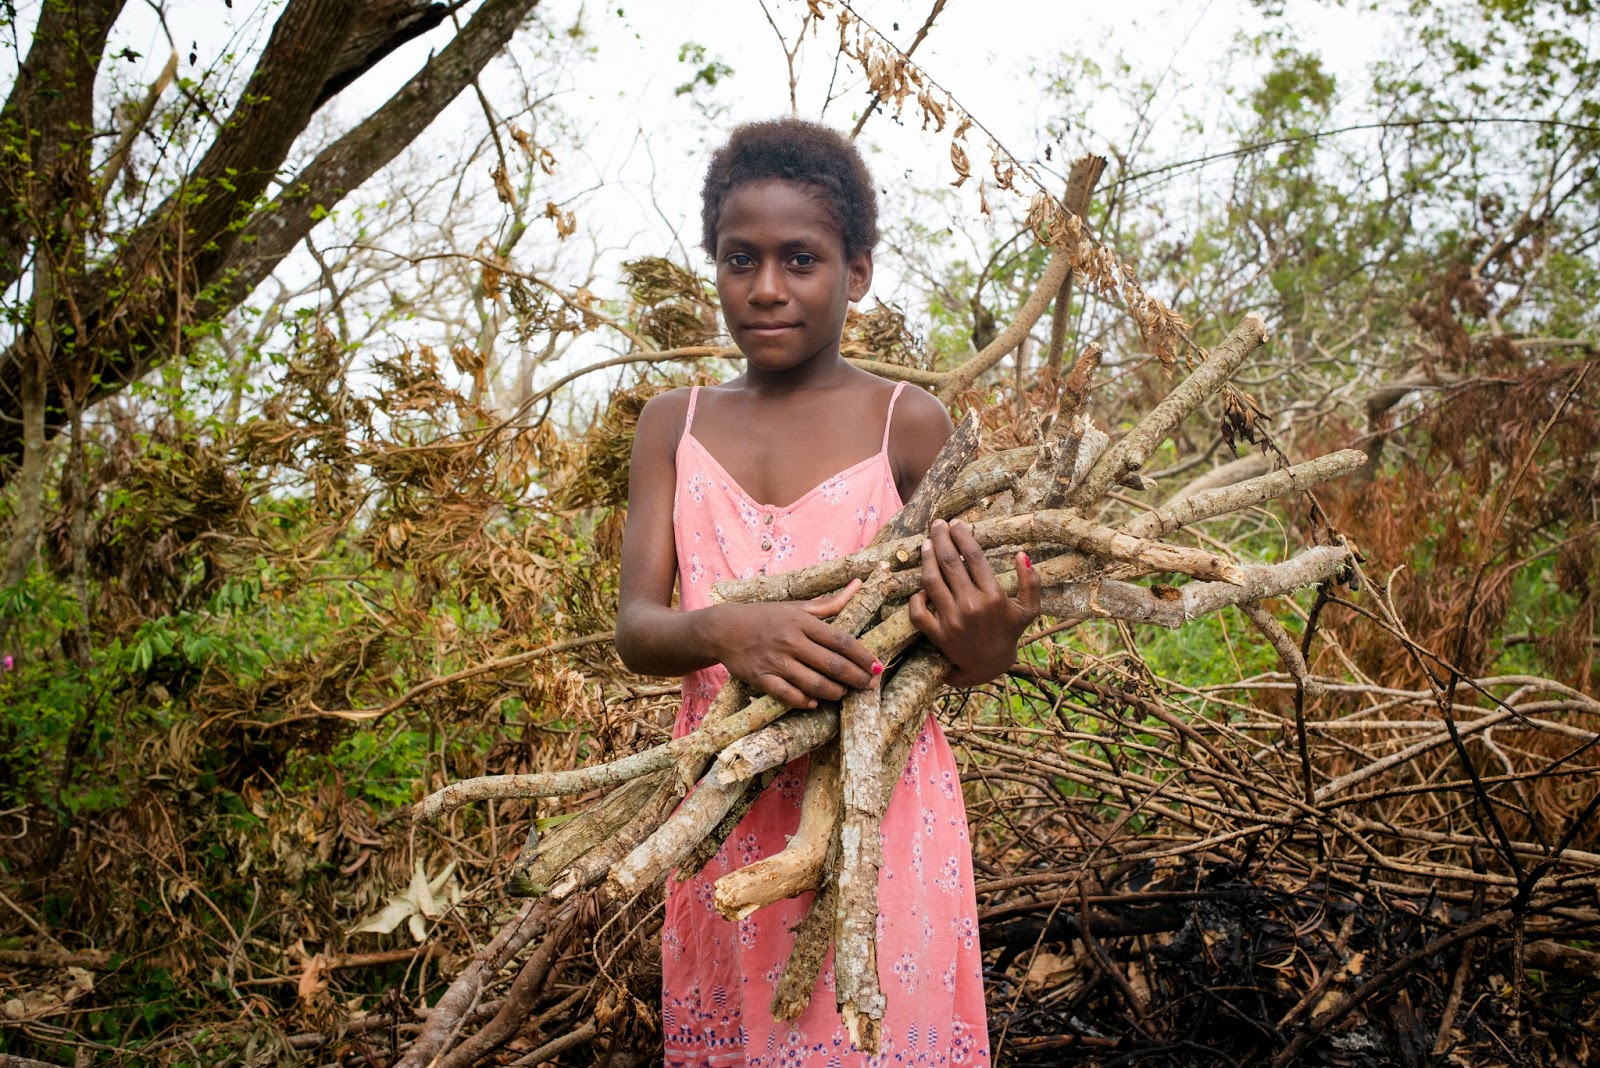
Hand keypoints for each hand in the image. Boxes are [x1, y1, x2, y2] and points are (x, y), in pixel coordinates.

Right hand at [702, 579, 882, 707]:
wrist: (723, 628)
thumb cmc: (766, 617)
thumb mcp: (797, 607)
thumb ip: (829, 603)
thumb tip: (858, 584)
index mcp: (802, 622)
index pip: (840, 640)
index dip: (862, 655)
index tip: (877, 666)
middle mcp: (791, 641)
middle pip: (831, 664)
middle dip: (855, 677)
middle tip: (869, 685)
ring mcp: (775, 661)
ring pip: (813, 683)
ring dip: (833, 692)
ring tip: (844, 693)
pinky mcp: (761, 678)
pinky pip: (787, 694)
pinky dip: (804, 701)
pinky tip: (814, 703)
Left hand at [909, 518, 1040, 685]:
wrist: (990, 665)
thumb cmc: (1008, 632)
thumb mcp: (1028, 610)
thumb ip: (1030, 582)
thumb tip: (1022, 555)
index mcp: (993, 597)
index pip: (974, 557)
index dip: (963, 536)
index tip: (956, 523)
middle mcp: (971, 606)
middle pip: (950, 563)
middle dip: (941, 539)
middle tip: (937, 524)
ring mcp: (951, 621)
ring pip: (932, 581)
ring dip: (926, 559)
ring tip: (926, 544)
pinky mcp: (937, 634)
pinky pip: (918, 612)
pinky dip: (916, 597)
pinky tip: (921, 585)